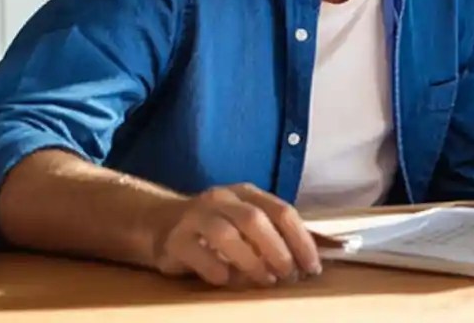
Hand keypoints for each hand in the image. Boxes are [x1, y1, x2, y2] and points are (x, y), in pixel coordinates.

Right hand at [150, 183, 321, 286]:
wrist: (158, 223)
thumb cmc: (215, 227)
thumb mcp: (245, 222)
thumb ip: (276, 234)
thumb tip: (315, 257)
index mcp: (247, 193)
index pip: (282, 211)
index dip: (301, 240)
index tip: (313, 267)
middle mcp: (221, 199)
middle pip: (255, 220)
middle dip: (278, 250)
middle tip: (289, 276)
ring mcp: (195, 216)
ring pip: (226, 234)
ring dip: (251, 261)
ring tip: (265, 281)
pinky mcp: (174, 239)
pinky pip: (198, 254)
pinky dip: (217, 269)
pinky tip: (228, 280)